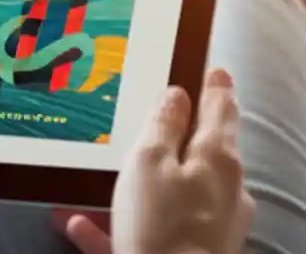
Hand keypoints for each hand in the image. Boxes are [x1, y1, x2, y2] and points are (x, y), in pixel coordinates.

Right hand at [56, 69, 254, 253]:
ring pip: (172, 197)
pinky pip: (151, 235)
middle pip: (205, 154)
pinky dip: (119, 228)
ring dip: (141, 186)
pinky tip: (81, 226)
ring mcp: (211, 230)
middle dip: (180, 136)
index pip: (221, 110)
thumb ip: (162, 126)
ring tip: (104, 177)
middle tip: (166, 114)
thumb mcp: (149, 162)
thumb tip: (176, 95)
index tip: (218, 70)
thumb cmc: (161, 228)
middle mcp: (225, 193)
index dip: (217, 87)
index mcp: (218, 159)